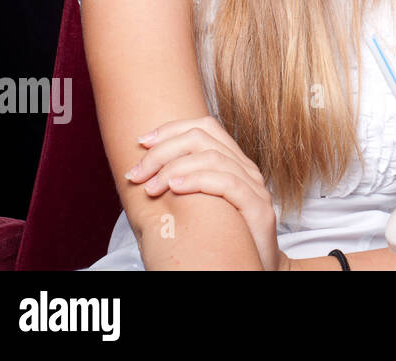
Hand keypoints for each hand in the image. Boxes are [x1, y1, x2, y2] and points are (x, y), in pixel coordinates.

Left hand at [124, 115, 284, 270]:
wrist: (250, 269)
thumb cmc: (221, 238)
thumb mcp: (199, 203)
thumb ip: (183, 182)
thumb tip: (142, 171)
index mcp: (233, 162)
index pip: (204, 127)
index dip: (171, 129)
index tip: (141, 143)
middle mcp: (246, 169)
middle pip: (203, 138)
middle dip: (163, 151)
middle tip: (137, 174)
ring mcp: (255, 188)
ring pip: (212, 158)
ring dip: (173, 168)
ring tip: (150, 187)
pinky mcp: (258, 210)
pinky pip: (227, 184)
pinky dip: (197, 181)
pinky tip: (174, 189)